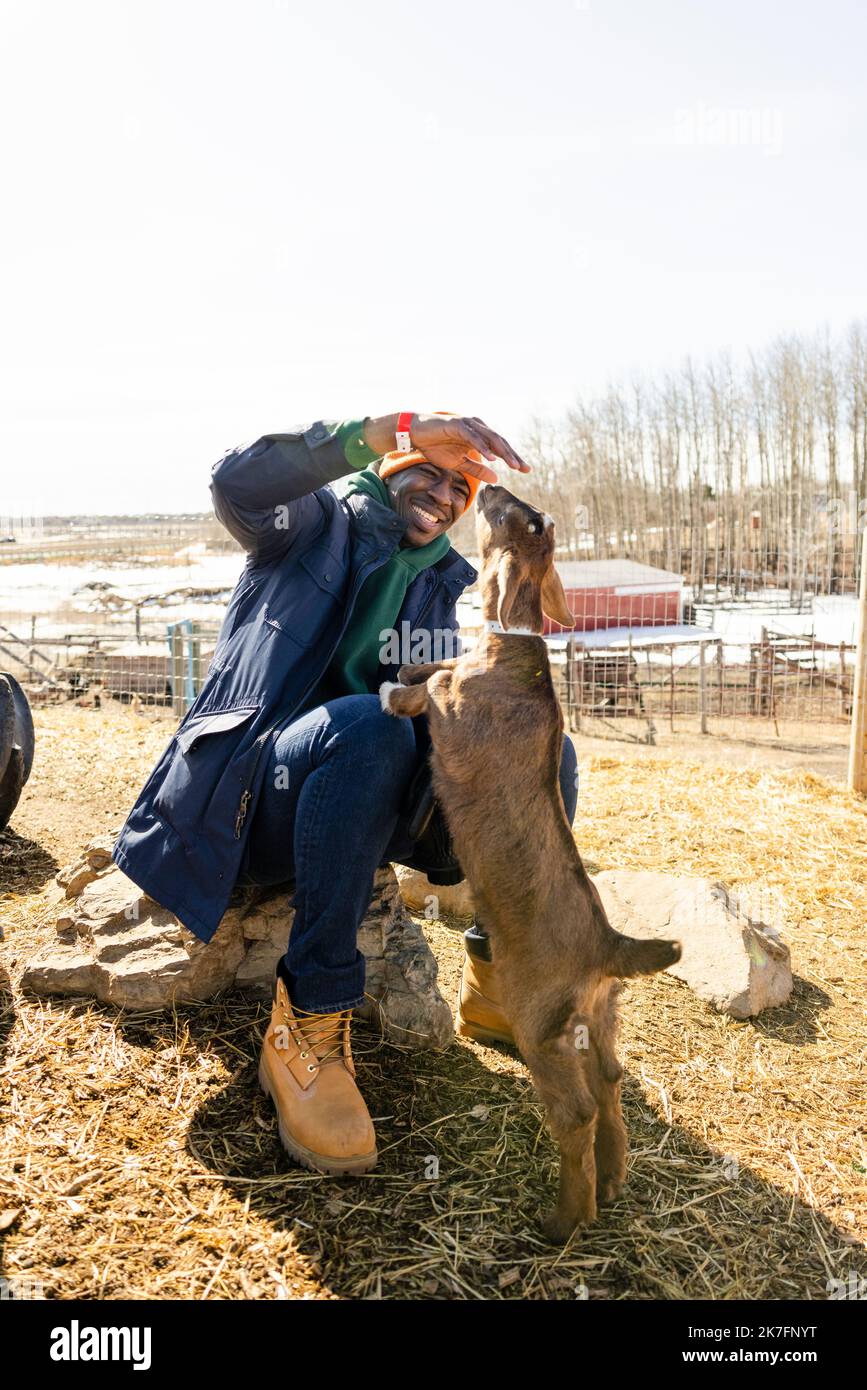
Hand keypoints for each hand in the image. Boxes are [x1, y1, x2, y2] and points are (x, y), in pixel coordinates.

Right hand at [410, 414, 530, 480]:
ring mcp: (468, 424)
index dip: (513, 458)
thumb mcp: (459, 463)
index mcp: (479, 436)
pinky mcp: (457, 424)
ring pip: (489, 438)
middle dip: (512, 456)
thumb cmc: (436, 447)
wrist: (415, 434)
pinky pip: (473, 437)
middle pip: (499, 442)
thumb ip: (477, 469)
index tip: (526, 470)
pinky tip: (491, 458)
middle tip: (524, 468)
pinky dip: (482, 447)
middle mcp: (477, 427)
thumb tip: (496, 479)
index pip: (500, 448)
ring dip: (502, 452)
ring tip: (512, 465)